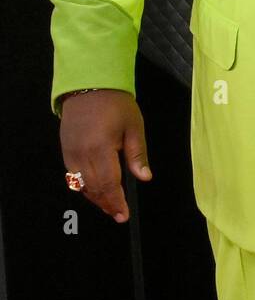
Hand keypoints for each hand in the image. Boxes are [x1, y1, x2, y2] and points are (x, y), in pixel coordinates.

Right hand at [59, 90, 151, 222]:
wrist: (89, 84)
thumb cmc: (116, 104)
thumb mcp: (134, 127)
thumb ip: (137, 154)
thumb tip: (144, 178)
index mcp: (101, 149)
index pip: (108, 184)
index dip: (116, 202)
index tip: (123, 215)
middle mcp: (81, 154)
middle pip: (93, 188)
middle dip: (106, 204)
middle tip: (118, 215)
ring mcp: (70, 152)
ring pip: (80, 184)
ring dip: (94, 197)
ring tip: (109, 206)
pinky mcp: (64, 149)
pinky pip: (72, 174)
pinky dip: (83, 185)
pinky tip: (94, 188)